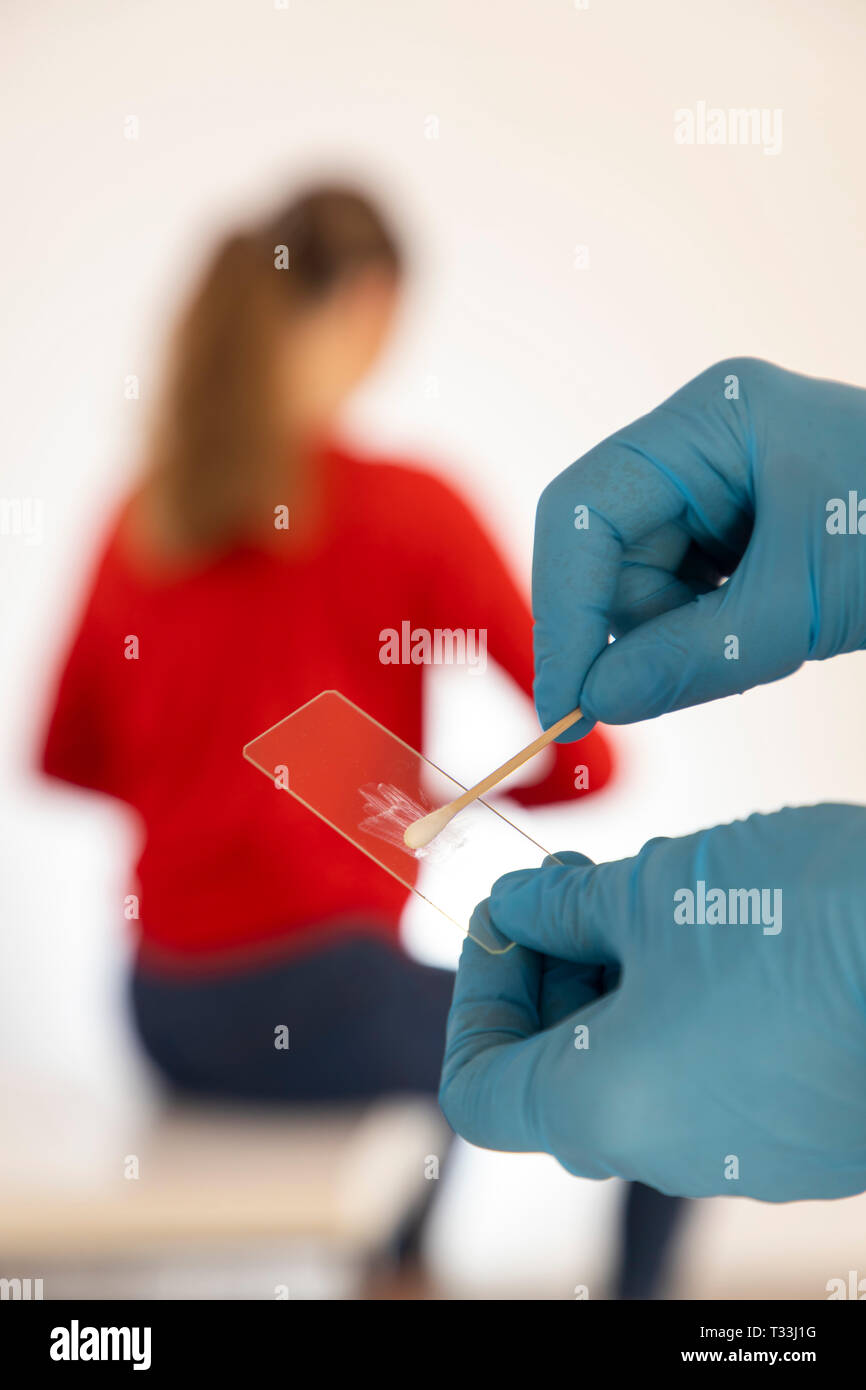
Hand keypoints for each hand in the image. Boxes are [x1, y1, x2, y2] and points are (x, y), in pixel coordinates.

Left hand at [439, 805, 865, 1199]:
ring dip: (619, 981)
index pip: (480, 1088)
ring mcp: (753, 1151)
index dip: (477, 997)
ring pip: (642, 1071)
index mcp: (604, 1110)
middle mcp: (672, 1154)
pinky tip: (716, 932)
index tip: (507, 919)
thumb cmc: (796, 921)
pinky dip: (686, 1008)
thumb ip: (565, 906)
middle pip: (560, 1075)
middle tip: (567, 883)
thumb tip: (519, 908)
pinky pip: (715, 1075)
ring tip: (645, 891)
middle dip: (550, 970)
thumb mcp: (654, 889)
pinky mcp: (813, 1129)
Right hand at [533, 358, 865, 737]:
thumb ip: (692, 657)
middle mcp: (700, 448)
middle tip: (633, 703)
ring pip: (642, 585)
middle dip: (622, 630)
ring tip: (747, 650)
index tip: (567, 696)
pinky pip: (683, 598)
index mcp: (707, 422)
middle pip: (606, 551)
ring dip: (670, 639)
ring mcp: (720, 490)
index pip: (584, 512)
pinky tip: (752, 640)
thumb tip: (597, 701)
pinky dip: (701, 638)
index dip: (563, 608)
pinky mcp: (740, 535)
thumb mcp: (806, 602)